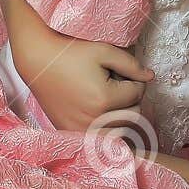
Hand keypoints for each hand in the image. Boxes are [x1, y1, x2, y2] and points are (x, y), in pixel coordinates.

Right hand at [24, 40, 153, 132]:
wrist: (38, 61)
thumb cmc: (71, 53)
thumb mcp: (104, 51)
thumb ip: (131, 64)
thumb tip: (150, 77)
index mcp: (104, 99)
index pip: (138, 93)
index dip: (134, 79)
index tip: (120, 72)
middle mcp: (94, 120)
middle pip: (135, 114)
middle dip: (130, 98)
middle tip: (114, 83)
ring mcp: (83, 130)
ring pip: (122, 129)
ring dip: (121, 112)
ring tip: (106, 96)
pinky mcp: (73, 134)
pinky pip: (104, 137)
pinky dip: (108, 126)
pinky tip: (99, 110)